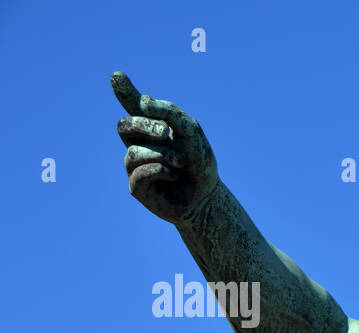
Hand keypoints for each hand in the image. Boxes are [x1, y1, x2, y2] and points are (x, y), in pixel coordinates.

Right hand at [112, 71, 218, 223]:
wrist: (207, 196)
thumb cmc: (199, 163)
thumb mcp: (192, 133)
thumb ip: (170, 113)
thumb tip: (143, 102)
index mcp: (150, 128)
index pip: (132, 107)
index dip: (124, 92)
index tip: (117, 76)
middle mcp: (137, 144)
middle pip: (124, 125)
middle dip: (145, 125)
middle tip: (166, 132)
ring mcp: (134, 166)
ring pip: (133, 151)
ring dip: (163, 154)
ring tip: (181, 163)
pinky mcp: (135, 187)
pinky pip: (140, 172)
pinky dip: (161, 171)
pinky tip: (173, 176)